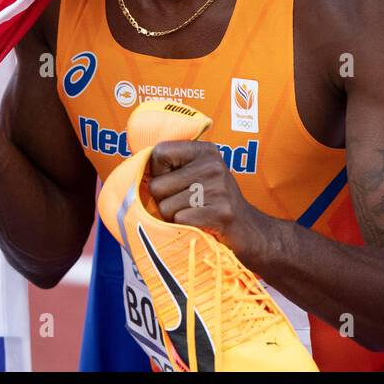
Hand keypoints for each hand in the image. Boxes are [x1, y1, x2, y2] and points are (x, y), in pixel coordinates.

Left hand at [146, 141, 268, 261]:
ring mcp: (219, 188)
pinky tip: (201, 227)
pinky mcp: (221, 213)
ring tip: (196, 217)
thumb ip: (171, 168)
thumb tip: (132, 170)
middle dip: (163, 202)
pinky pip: (180, 221)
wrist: (252, 233)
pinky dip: (185, 230)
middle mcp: (213, 165)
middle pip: (157, 186)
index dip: (157, 174)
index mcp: (205, 151)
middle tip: (186, 207)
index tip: (172, 184)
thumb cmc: (215, 205)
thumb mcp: (198, 176)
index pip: (159, 153)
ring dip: (175, 220)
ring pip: (166, 208)